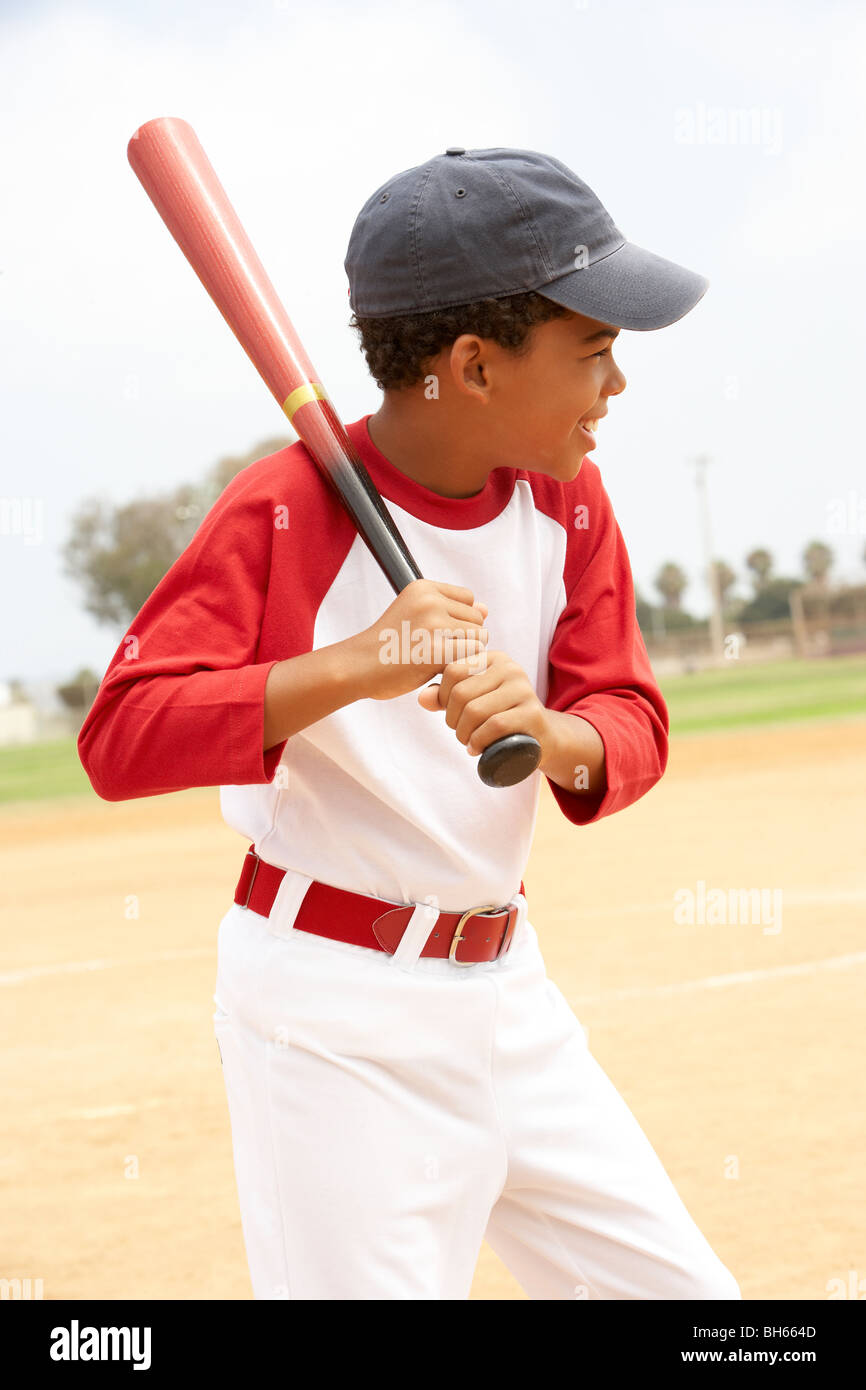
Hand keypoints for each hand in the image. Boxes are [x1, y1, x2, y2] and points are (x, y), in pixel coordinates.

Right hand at [350, 579, 488, 700]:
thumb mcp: (415, 615)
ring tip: (437, 661)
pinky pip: (471, 658)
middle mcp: (430, 601)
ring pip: (479, 639)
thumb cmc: (388, 644)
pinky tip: (438, 671)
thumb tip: (486, 608)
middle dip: (464, 638)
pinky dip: (461, 668)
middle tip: (435, 651)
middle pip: (477, 620)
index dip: (460, 621)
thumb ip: (450, 610)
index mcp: (424, 587)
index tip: (437, 634)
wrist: (357, 666)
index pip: (469, 600)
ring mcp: (433, 625)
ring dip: (464, 654)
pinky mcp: (436, 651)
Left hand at [417, 649, 550, 759]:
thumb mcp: (471, 703)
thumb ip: (445, 698)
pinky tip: (477, 749)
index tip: (451, 714)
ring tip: (469, 742)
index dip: (443, 698)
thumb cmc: (500, 717)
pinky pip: (494, 725)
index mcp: (493, 658)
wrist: (542, 738)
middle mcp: (510, 668)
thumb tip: (422, 698)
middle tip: (461, 734)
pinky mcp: (532, 713)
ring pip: (475, 710)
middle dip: (453, 720)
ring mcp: (524, 689)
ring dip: (464, 734)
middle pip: (461, 693)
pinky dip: (479, 740)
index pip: (452, 670)